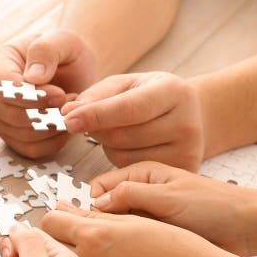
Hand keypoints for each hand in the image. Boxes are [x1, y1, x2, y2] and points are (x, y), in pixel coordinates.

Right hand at [0, 30, 96, 157]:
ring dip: (49, 128)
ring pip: (18, 134)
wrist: (76, 67)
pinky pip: (28, 148)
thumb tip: (32, 78)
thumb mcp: (62, 39)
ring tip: (69, 110)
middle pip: (7, 114)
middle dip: (42, 113)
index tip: (59, 94)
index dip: (31, 95)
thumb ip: (45, 51)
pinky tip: (65, 128)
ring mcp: (2, 115)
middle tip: (68, 102)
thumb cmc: (67, 51)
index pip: (3, 87)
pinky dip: (50, 143)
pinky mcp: (15, 134)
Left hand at [40, 203, 234, 256]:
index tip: (64, 224)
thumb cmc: (175, 248)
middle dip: (68, 246)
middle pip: (57, 250)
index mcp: (93, 237)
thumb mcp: (133, 221)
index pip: (49, 223)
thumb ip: (90, 216)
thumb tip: (60, 206)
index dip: (57, 221)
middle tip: (96, 247)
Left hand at [62, 72, 204, 170]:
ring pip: (123, 156)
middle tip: (93, 122)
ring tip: (118, 131)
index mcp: (173, 91)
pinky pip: (132, 171)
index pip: (129, 108)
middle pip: (122, 136)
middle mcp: (186, 122)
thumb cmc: (148, 96)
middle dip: (97, 130)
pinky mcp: (182, 171)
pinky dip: (119, 160)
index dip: (95, 115)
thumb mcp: (125, 84)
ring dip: (107, 146)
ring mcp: (187, 150)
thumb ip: (95, 95)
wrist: (188, 114)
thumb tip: (68, 111)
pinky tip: (129, 146)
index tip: (68, 119)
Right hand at [91, 161, 256, 256]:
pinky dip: (129, 246)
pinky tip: (133, 252)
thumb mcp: (169, 197)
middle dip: (103, 221)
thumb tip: (96, 202)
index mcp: (140, 174)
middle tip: (106, 235)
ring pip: (116, 225)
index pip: (99, 185)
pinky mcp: (153, 233)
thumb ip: (130, 195)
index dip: (92, 202)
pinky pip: (131, 240)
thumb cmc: (216, 206)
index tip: (93, 219)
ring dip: (117, 235)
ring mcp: (146, 214)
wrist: (245, 228)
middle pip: (104, 206)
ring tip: (124, 245)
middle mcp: (140, 193)